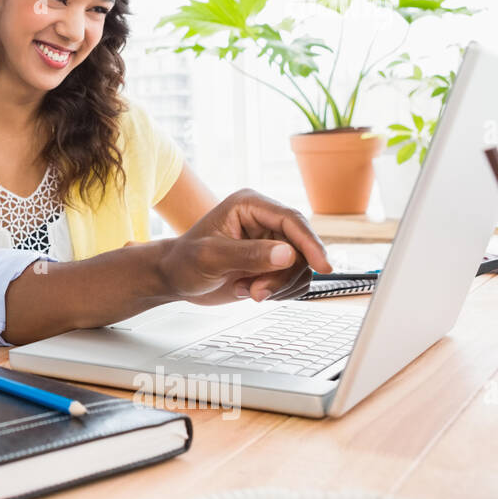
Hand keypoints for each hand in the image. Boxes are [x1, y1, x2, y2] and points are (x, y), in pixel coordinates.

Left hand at [158, 188, 331, 304]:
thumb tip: (288, 254)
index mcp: (250, 205)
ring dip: (277, 287)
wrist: (175, 279)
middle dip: (282, 276)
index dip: (310, 243)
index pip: (292, 220)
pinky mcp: (273, 264)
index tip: (322, 266)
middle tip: (257, 292)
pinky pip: (295, 281)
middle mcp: (265, 221)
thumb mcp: (211, 257)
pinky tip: (250, 291)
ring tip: (245, 289)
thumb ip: (249, 255)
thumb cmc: (184, 261)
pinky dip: (278, 293)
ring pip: (301, 268)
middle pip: (301, 248)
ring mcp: (271, 243)